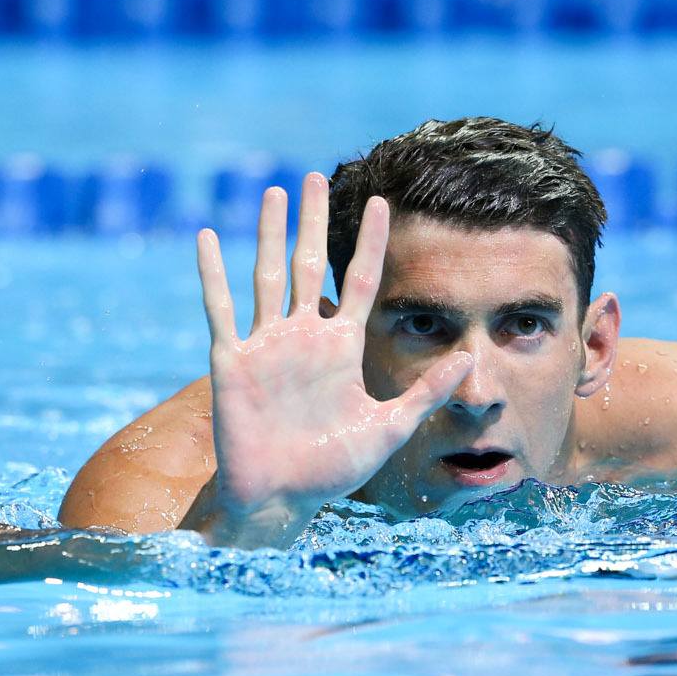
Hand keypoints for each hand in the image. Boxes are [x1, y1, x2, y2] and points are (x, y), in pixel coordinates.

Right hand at [178, 173, 473, 547]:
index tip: (380, 202)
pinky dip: (211, 274)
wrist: (280, 499)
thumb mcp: (390, 427)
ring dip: (268, 233)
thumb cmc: (332, 469)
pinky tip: (206, 238)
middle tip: (314, 176)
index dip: (367, 242)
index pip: (357, 280)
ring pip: (266, 275)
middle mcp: (303, 337)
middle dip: (311, 221)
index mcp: (340, 347)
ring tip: (274, 192)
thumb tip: (471, 358)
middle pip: (306, 264)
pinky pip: (220, 309)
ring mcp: (265, 345)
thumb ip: (426, 392)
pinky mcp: (232, 361)